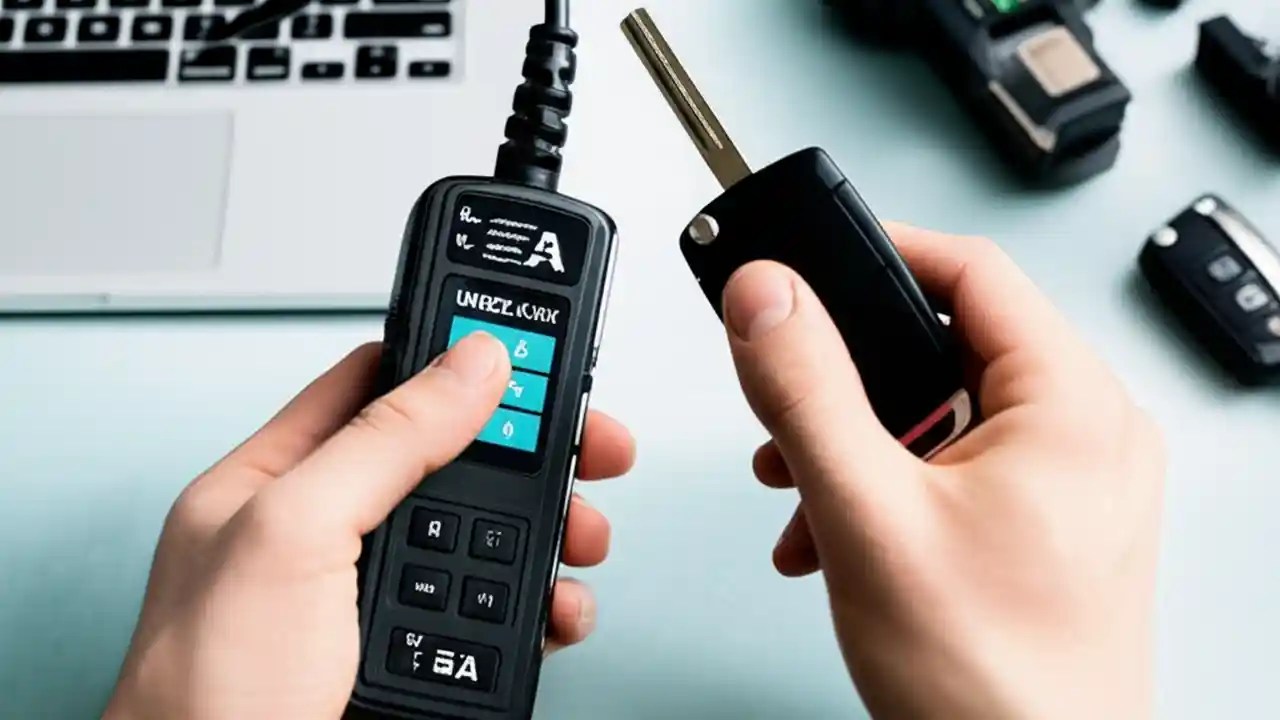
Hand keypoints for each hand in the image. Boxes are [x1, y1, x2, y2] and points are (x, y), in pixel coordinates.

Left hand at [102, 334, 634, 719]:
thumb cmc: (207, 701)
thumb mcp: (294, 537)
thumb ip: (384, 440)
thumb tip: (472, 365)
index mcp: (274, 483)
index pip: (375, 383)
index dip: (455, 359)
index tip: (530, 352)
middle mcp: (326, 534)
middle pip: (452, 460)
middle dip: (530, 454)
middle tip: (592, 450)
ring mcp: (372, 600)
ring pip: (485, 537)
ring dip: (547, 533)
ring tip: (580, 536)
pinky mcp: (413, 657)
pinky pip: (496, 611)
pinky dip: (541, 606)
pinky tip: (555, 608)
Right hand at [721, 224, 1163, 719]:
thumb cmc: (990, 682)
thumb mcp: (867, 515)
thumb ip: (807, 392)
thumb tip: (767, 297)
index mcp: (1071, 406)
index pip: (969, 271)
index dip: (877, 254)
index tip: (807, 263)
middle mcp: (1085, 435)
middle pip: (946, 343)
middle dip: (849, 378)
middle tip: (792, 404)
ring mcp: (1068, 483)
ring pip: (941, 411)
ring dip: (856, 441)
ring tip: (805, 488)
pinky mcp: (1044, 524)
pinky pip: (955, 465)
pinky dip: (886, 483)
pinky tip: (838, 531)